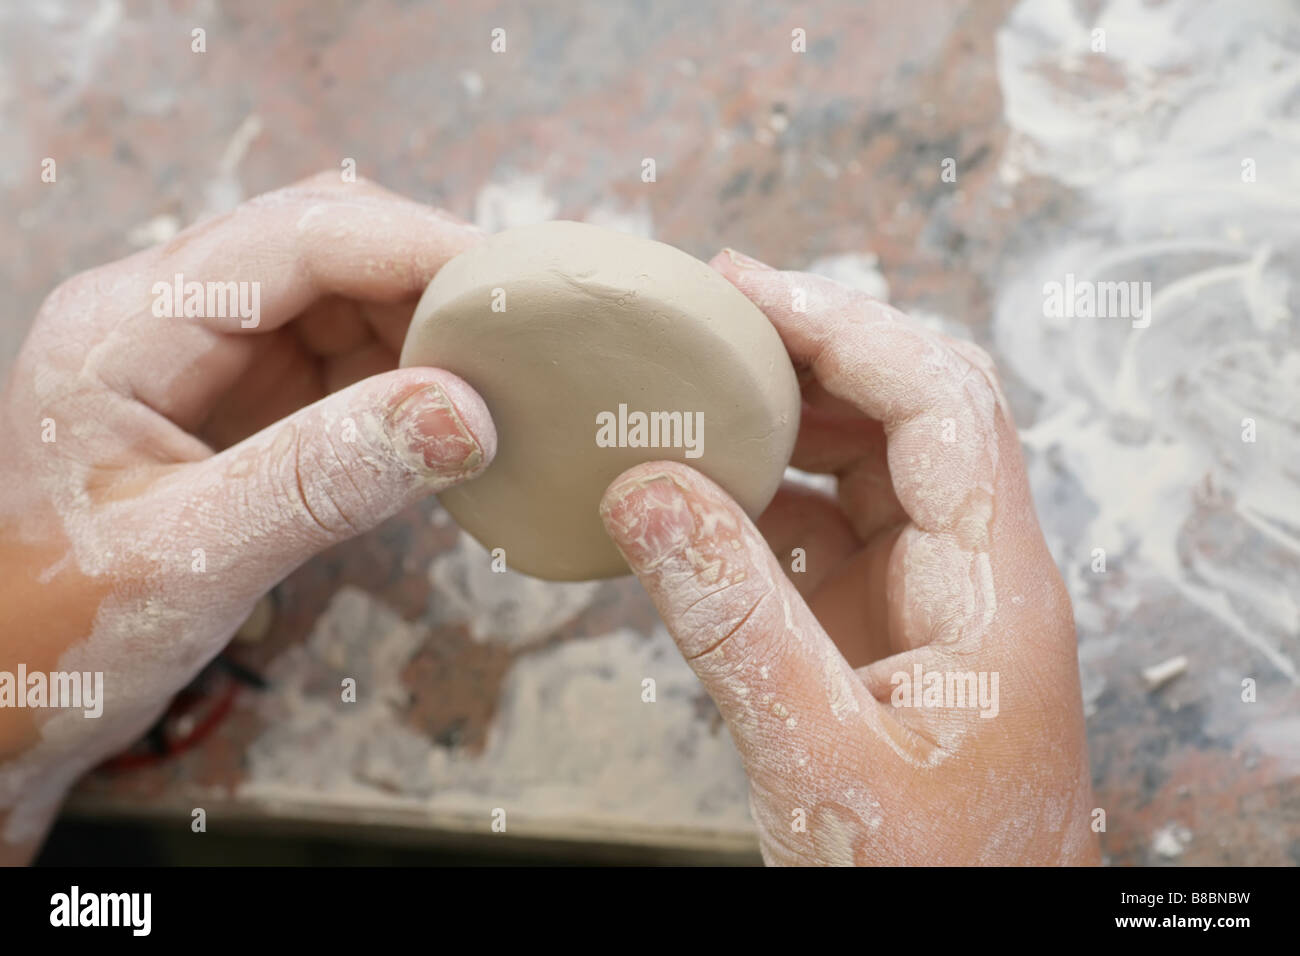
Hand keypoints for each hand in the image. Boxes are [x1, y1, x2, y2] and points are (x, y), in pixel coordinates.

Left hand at [0, 173, 495, 860]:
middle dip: (433, 279)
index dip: (419, 247)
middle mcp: (163, 318)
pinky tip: (455, 416)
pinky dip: (407, 381)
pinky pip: (340, 364)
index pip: (298, 238)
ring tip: (509, 374)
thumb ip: (323, 478)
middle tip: (531, 332)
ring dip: (427, 329)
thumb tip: (467, 412)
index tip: (518, 288)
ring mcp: (201, 360)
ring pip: (343, 299)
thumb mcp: (189, 559)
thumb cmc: (52, 635)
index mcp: (125, 326)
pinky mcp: (234, 406)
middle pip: (327, 247)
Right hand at [600, 249, 1098, 864]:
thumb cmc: (928, 880)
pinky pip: (830, 526)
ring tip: (702, 378)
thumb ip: (731, 620)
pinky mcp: (885, 630)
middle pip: (914, 407)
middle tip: (716, 309)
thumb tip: (646, 487)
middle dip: (820, 346)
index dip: (846, 328)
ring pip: (872, 460)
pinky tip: (705, 482)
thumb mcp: (815, 755)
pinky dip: (768, 490)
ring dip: (793, 412)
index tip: (744, 291)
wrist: (964, 946)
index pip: (940, 401)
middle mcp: (973, 573)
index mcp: (992, 589)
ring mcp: (930, 599)